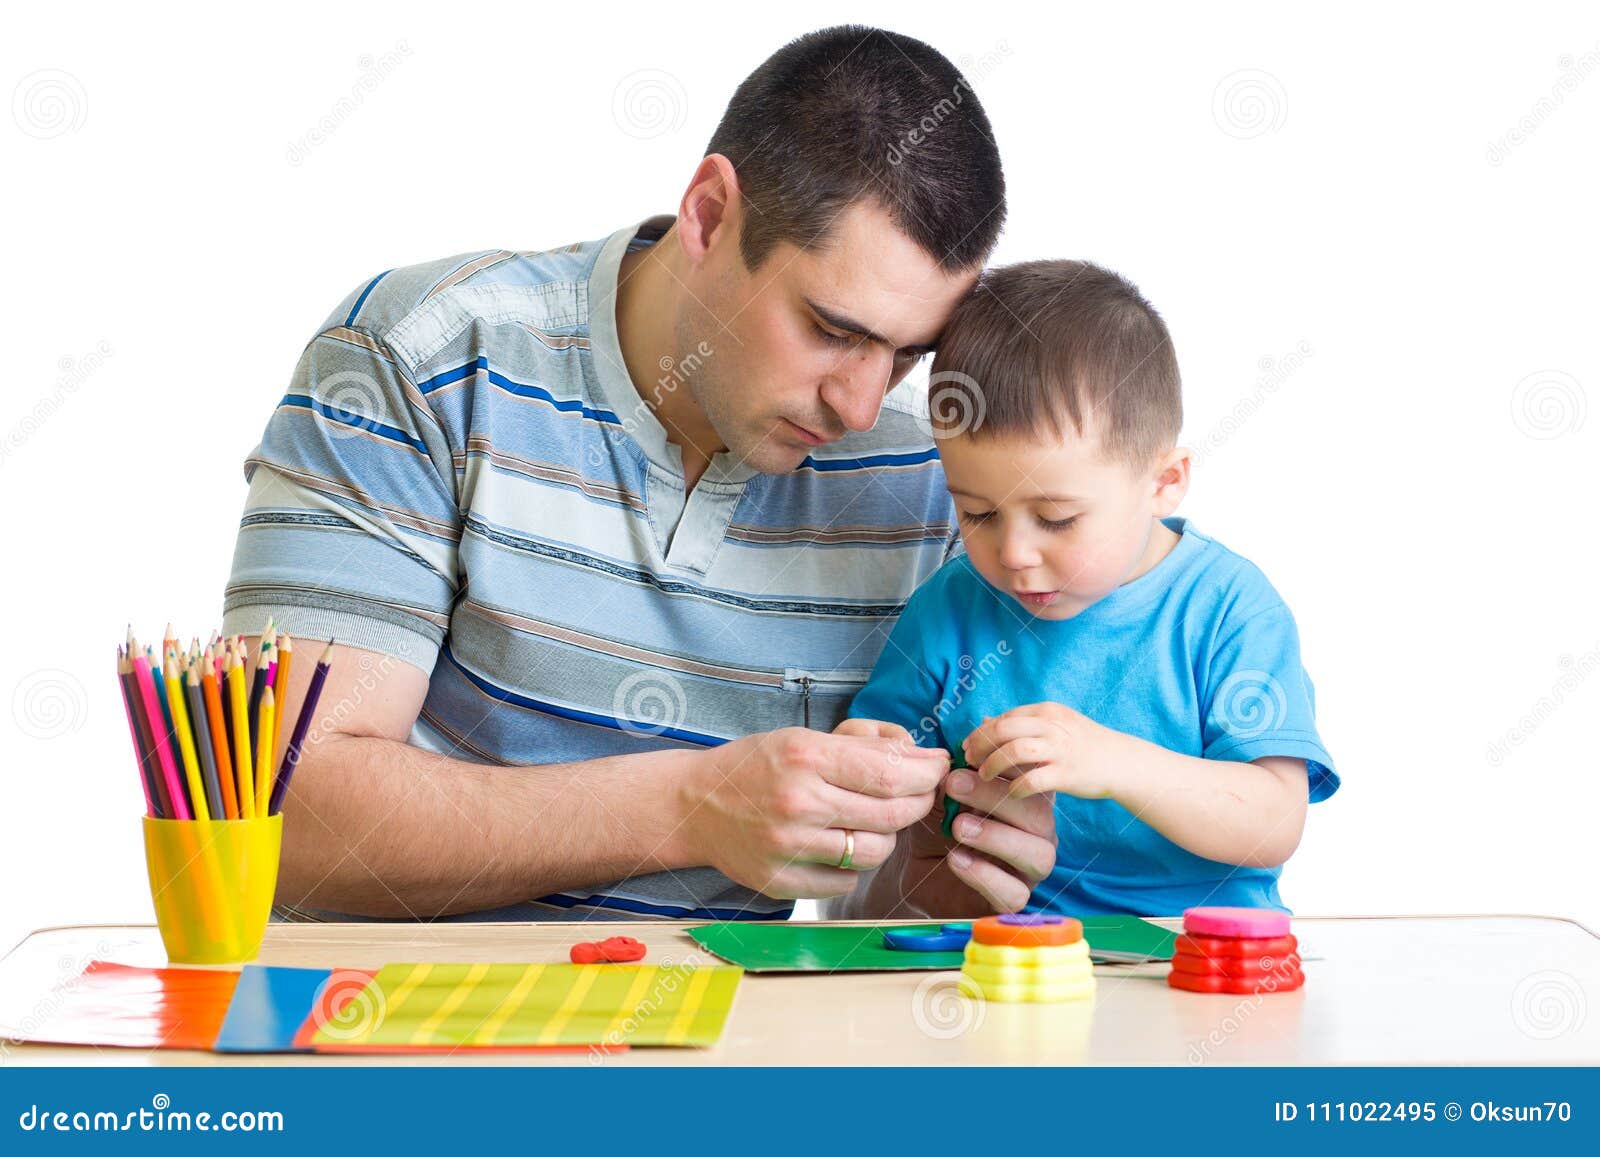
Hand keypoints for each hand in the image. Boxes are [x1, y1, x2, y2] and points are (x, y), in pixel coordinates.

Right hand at [687, 726, 947, 899]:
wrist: (694, 805)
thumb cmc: (755, 765)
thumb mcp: (804, 738)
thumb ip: (861, 744)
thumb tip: (918, 756)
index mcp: (805, 757)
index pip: (890, 773)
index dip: (926, 773)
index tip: (938, 767)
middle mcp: (798, 803)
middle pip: (891, 814)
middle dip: (919, 801)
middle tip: (922, 793)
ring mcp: (789, 848)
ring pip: (874, 852)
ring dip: (887, 835)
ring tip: (875, 820)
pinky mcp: (782, 882)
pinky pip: (845, 881)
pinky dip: (853, 864)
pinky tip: (841, 845)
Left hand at [862, 765, 1058, 915]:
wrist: (911, 869)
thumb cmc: (935, 823)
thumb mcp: (943, 793)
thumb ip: (956, 771)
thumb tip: (964, 749)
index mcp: (1026, 801)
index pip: (1036, 780)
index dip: (1013, 765)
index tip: (972, 755)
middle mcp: (1037, 835)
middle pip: (1039, 814)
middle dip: (996, 796)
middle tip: (954, 785)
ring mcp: (1028, 870)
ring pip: (1038, 855)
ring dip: (997, 836)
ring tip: (958, 827)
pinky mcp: (1012, 901)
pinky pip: (1014, 894)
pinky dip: (984, 875)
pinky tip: (956, 859)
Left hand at [962, 702, 1130, 798]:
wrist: (1123, 761)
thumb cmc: (1083, 744)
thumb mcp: (1054, 725)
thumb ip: (1021, 723)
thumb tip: (985, 721)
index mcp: (1047, 711)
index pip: (1004, 717)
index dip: (981, 732)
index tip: (968, 747)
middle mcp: (1052, 725)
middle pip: (1003, 729)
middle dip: (980, 746)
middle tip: (970, 761)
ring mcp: (1061, 749)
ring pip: (1014, 750)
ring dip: (993, 764)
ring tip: (984, 776)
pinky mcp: (1068, 773)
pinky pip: (1034, 779)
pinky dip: (1016, 787)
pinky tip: (1010, 793)